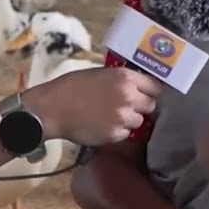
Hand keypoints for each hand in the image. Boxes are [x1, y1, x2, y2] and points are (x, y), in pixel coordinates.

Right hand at [23, 66, 162, 145]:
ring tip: (111, 116)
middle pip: (151, 105)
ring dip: (129, 119)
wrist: (52, 109)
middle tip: (126, 106)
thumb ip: (120, 79)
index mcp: (125, 78)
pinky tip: (103, 125)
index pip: (155, 86)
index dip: (149, 90)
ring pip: (139, 121)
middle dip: (140, 106)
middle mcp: (129, 97)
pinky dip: (117, 131)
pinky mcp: (115, 134)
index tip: (145, 93)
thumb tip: (135, 85)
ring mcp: (123, 117)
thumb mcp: (99, 74)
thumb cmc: (71, 86)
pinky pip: (125, 133)